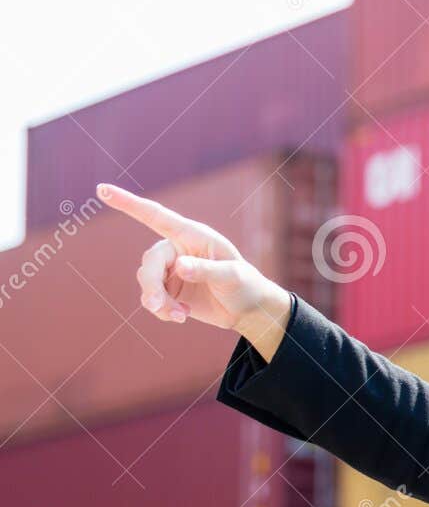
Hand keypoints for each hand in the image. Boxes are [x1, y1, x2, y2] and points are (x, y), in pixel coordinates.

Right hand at [99, 182, 292, 359]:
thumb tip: (179, 266)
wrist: (248, 309)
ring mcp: (170, 270)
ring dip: (158, 302)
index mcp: (192, 235)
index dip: (128, 203)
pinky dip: (162, 310)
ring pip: (146, 282)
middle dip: (151, 285)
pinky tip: (181, 316)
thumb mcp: (233, 276)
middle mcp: (177, 249)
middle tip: (158, 306)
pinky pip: (151, 299)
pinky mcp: (168, 290)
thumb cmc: (246, 285)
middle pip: (149, 262)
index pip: (156, 216)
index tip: (102, 190)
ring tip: (181, 315)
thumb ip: (207, 270)